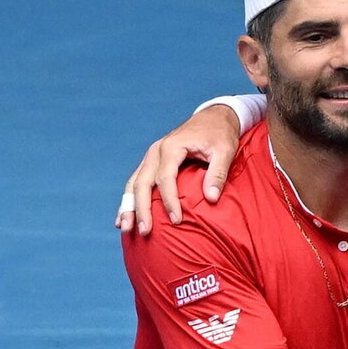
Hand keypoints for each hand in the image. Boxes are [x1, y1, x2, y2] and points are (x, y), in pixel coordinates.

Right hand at [115, 104, 243, 234]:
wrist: (213, 117)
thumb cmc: (220, 134)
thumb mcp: (225, 150)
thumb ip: (218, 173)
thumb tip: (211, 198)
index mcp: (172, 147)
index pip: (165, 178)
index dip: (169, 201)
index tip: (176, 221)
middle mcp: (156, 151)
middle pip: (142, 183)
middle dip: (141, 208)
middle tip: (145, 231)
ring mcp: (151, 156)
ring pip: (134, 183)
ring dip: (129, 206)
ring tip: (125, 228)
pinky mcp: (152, 162)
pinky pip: (136, 182)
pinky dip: (129, 200)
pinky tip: (123, 218)